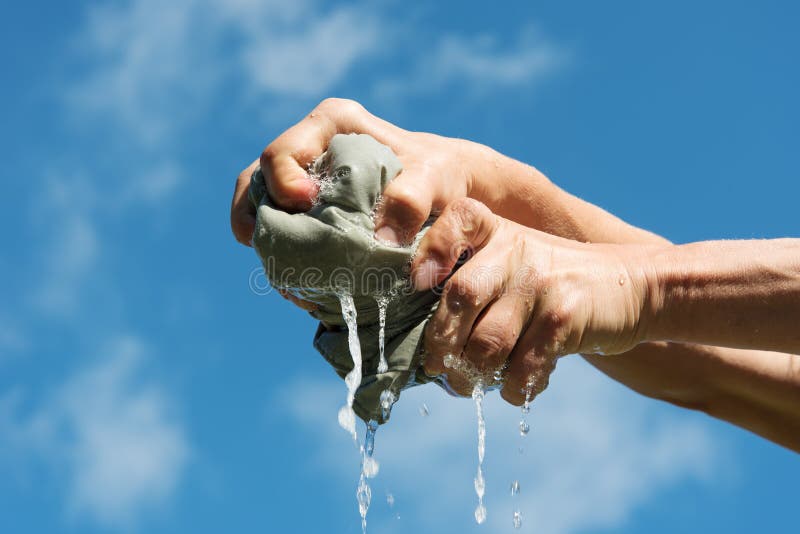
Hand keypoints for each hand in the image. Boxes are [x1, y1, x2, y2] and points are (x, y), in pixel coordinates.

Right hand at [231, 98, 557, 247]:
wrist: (453, 190)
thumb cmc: (443, 173)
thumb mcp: (435, 177)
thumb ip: (411, 199)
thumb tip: (380, 242)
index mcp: (332, 123)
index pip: (282, 152)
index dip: (281, 182)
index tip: (304, 207)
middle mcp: (312, 146)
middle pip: (259, 178)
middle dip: (257, 215)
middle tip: (272, 248)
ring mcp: (307, 178)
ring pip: (261, 204)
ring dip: (264, 238)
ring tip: (279, 273)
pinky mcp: (311, 209)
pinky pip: (280, 227)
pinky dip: (281, 253)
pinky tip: (294, 279)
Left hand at [412, 199, 655, 404]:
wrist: (629, 286)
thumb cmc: (548, 283)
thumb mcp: (513, 259)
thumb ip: (471, 281)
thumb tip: (424, 343)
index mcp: (495, 230)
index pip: (459, 220)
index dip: (432, 248)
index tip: (416, 282)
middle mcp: (516, 249)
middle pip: (462, 294)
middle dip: (441, 342)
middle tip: (436, 367)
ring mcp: (541, 282)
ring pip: (488, 341)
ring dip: (471, 375)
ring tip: (468, 385)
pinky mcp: (564, 317)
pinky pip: (524, 366)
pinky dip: (512, 387)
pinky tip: (514, 388)